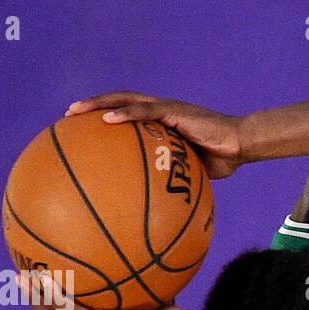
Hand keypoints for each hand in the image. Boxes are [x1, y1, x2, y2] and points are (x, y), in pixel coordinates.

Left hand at [66, 93, 246, 177]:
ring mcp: (166, 108)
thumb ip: (173, 181)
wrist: (241, 146)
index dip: (104, 117)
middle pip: (119, 102)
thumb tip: (158, 208)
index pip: (128, 115)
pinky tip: (106, 120)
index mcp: (161, 123)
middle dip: (91, 106)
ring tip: (75, 111)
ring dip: (98, 104)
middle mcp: (160, 111)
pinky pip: (145, 111)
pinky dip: (125, 114)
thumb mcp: (191, 174)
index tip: (81, 128)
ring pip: (125, 100)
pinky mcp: (175, 111)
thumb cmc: (220, 161)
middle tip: (67, 115)